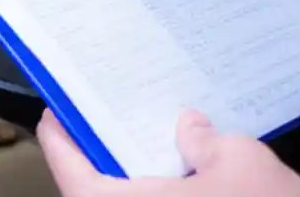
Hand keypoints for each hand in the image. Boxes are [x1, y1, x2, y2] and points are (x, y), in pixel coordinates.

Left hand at [37, 109, 299, 196]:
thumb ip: (206, 139)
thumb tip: (191, 127)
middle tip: (114, 120)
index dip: (60, 133)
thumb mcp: (241, 162)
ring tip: (162, 147)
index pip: (65, 164)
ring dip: (141, 182)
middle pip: (94, 188)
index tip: (58, 110)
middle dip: (105, 155)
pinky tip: (193, 182)